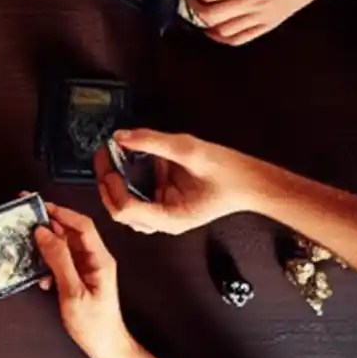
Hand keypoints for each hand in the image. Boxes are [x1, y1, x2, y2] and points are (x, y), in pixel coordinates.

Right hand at [34, 204, 133, 357]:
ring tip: (27, 242)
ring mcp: (87, 268)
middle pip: (71, 232)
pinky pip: (61, 261)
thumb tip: (43, 233)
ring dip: (46, 244)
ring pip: (64, 246)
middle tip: (26, 216)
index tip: (39, 206)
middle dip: (49, 223)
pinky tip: (40, 276)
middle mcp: (94, 259)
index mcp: (99, 259)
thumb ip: (59, 260)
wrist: (106, 348)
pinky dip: (48, 263)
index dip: (61, 212)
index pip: (82, 225)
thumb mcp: (73, 292)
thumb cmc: (94, 325)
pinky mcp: (79, 278)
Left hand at [94, 129, 269, 235]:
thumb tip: (123, 136)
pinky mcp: (167, 202)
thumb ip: (153, 142)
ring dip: (117, 182)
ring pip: (128, 204)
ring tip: (113, 158)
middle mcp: (164, 220)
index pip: (126, 209)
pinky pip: (140, 194)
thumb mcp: (190, 150)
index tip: (109, 163)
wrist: (253, 181)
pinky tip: (134, 160)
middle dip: (107, 183)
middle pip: (121, 210)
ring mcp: (165, 213)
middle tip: (103, 156)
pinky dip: (133, 179)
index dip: (112, 186)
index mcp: (170, 218)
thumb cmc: (230, 174)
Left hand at [186, 0, 343, 45]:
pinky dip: (220, 35)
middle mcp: (257, 4)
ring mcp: (264, 17)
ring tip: (201, 3)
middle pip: (209, 15)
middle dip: (192, 2)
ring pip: (221, 31)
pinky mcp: (271, 23)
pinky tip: (215, 23)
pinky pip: (239, 39)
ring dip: (203, 20)